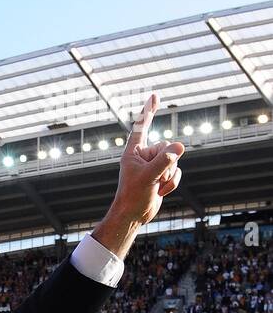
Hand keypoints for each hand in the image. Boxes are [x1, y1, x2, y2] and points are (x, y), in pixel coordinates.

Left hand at [110, 92, 184, 227]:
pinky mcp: (162, 175)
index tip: (155, 95)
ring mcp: (154, 165)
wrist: (133, 217)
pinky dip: (171, 183)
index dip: (148, 111)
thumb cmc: (133, 196)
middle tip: (154, 178)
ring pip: (174, 159)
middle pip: (167, 146)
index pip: (142, 127)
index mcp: (134, 152)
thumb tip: (181, 146)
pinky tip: (160, 192)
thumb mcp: (148, 177)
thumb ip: (164, 160)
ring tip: (155, 187)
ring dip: (168, 175)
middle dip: (165, 163)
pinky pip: (176, 171)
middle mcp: (144, 156)